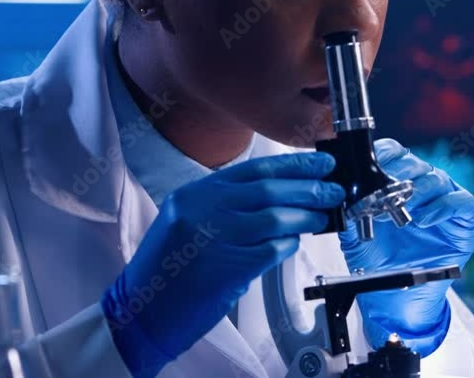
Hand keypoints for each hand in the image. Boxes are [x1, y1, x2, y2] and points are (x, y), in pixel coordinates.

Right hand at [102, 152, 344, 376]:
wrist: (141, 309)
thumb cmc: (166, 267)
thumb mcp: (185, 220)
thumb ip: (224, 205)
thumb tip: (278, 196)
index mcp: (194, 194)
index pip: (253, 169)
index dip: (293, 165)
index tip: (319, 164)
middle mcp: (203, 210)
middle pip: (269, 189)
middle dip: (308, 188)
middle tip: (332, 190)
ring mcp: (215, 238)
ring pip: (274, 218)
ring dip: (305, 216)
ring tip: (321, 217)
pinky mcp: (228, 268)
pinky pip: (271, 250)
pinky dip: (288, 245)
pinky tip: (294, 243)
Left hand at [339, 139, 473, 355]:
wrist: (394, 300)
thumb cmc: (377, 262)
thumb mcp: (354, 232)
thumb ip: (350, 209)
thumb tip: (339, 189)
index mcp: (397, 183)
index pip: (394, 154)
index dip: (384, 153)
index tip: (370, 162)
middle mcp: (422, 188)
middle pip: (415, 163)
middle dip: (397, 175)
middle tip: (382, 194)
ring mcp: (444, 203)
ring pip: (437, 179)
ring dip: (417, 190)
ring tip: (402, 208)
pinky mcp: (465, 223)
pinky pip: (461, 203)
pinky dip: (443, 207)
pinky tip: (424, 220)